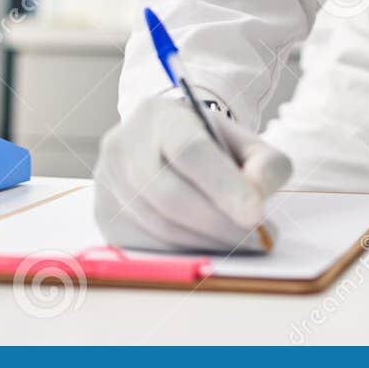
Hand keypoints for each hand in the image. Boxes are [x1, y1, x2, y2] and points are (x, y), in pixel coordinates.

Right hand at [93, 88, 291, 251]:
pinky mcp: (104, 215)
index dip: (224, 186)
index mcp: (160, 115)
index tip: (257, 215)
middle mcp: (123, 144)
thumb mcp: (245, 143)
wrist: (166, 144)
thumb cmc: (211, 146)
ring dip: (207, 243)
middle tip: (258, 240)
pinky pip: (147, 245)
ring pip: (159, 226)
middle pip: (171, 196)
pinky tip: (210, 245)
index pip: (190, 152)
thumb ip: (264, 165)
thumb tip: (256, 197)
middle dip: (219, 224)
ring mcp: (107, 181)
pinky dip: (185, 252)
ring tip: (241, 243)